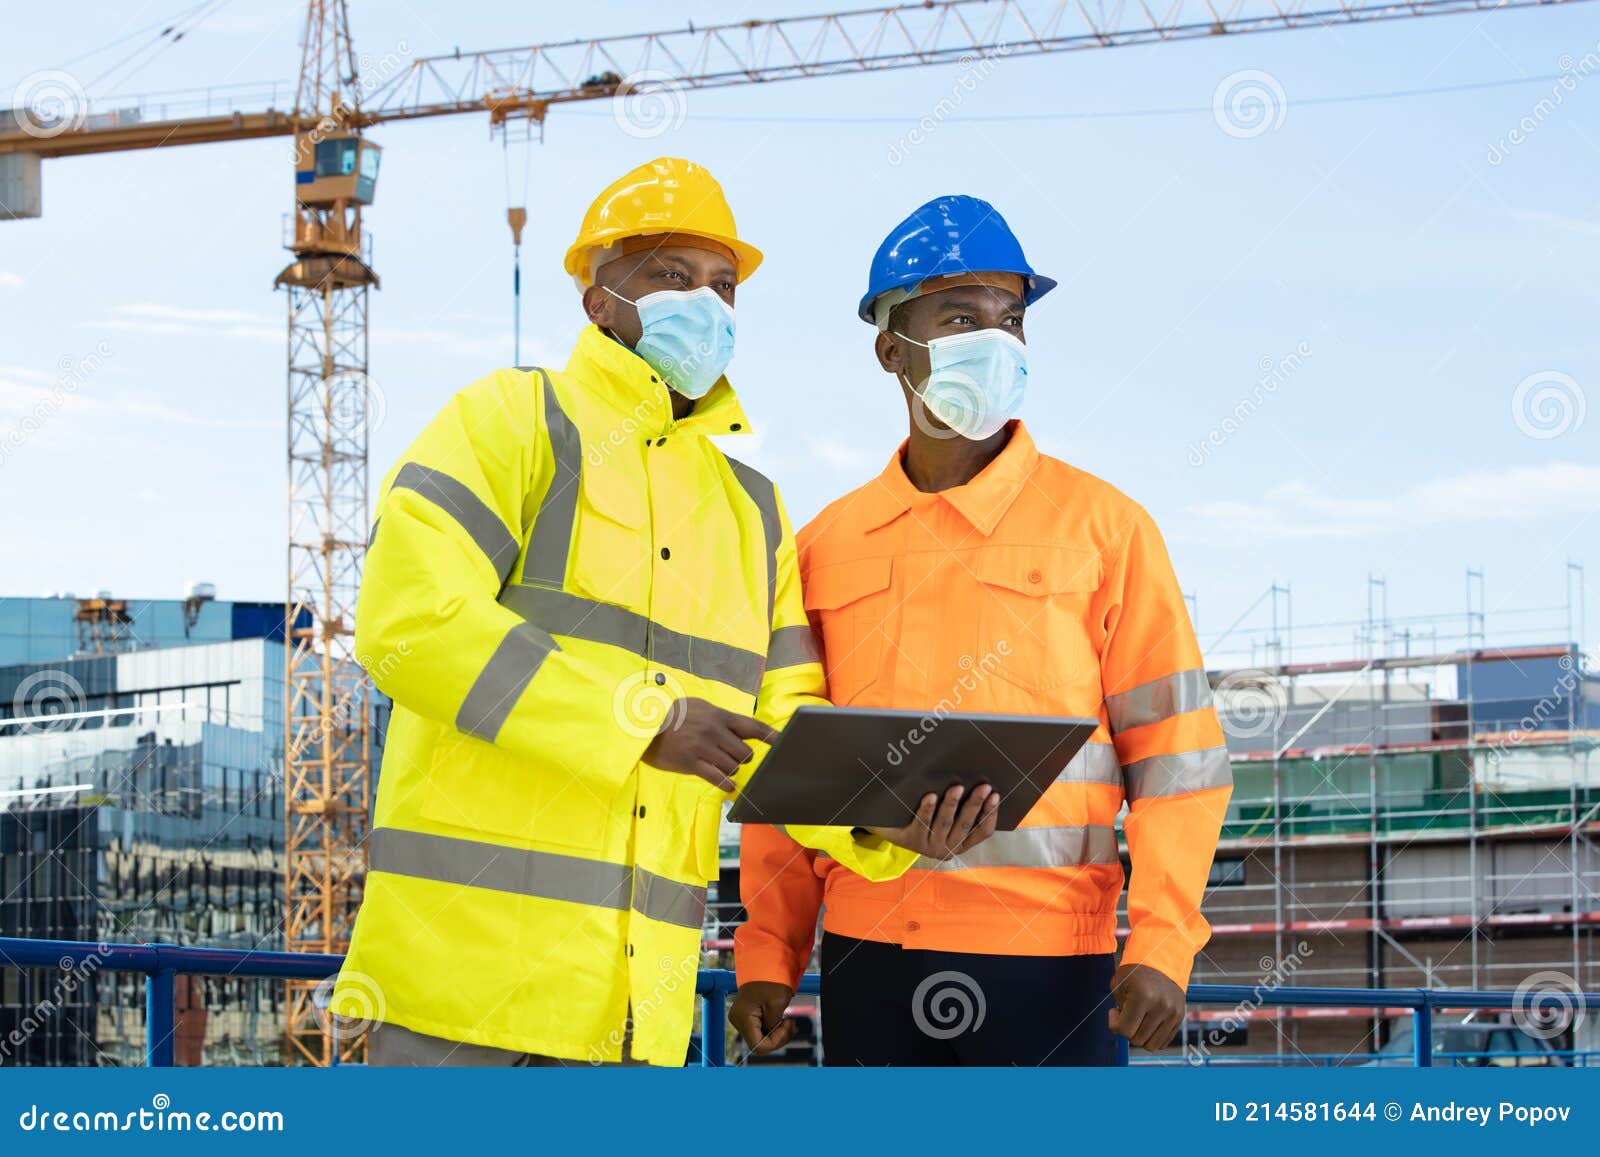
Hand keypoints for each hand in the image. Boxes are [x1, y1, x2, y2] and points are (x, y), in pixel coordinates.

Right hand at [641, 697, 778, 791]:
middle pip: (744, 753)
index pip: (752, 726)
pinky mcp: (692, 763)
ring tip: (717, 764)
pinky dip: (726, 783)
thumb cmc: (672, 715)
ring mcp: (703, 748)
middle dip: (741, 758)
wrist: (644, 726)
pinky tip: (729, 785)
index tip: (782, 742)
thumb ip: (720, 717)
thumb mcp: (698, 706)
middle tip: (729, 755)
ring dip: (730, 769)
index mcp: (719, 716)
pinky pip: (718, 778)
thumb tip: (741, 727)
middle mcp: (714, 731)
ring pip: (732, 766)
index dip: (771, 736)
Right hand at [729, 981, 796, 1056]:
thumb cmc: (771, 980)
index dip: (776, 1042)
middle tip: (791, 1022)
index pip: (759, 1047)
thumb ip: (773, 1025)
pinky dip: (773, 1028)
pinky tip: (782, 1020)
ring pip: (760, 1038)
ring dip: (777, 1033)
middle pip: (759, 1043)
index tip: (787, 1024)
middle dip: (778, 1037)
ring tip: (788, 1020)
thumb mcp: (777, 1004)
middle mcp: (738, 1021)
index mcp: (743, 1018)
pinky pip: (760, 1030)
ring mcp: (741, 1019)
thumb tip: (771, 1036)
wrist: (765, 964)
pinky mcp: (746, 1016)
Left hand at [869, 784, 999, 858]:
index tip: (995, 795)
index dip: (990, 814)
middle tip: (983, 787)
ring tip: (957, 787)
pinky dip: (927, 809)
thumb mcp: (946, 817)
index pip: (982, 832)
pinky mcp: (912, 841)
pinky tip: (930, 796)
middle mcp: (947, 850)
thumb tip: (981, 785)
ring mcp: (929, 847)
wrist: (891, 828)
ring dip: (952, 805)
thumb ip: (961, 810)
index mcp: (960, 844)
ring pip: (944, 824)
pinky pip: (922, 823)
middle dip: (975, 804)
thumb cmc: (926, 818)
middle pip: (964, 825)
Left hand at [1108, 962, 1185, 1051]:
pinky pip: (1163, 1042)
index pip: (1124, 1030)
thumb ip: (1117, 1009)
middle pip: (1137, 1040)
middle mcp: (1161, 1007)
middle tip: (1127, 1012)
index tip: (1115, 1011)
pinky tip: (1148, 1021)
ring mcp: (1173, 1013)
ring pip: (1151, 1045)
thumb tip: (1123, 1031)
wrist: (1162, 959)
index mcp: (1142, 996)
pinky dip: (1152, 1037)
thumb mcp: (1118, 984)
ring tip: (1138, 1017)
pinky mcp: (1180, 1017)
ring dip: (1140, 1035)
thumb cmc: (1135, 972)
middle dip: (1128, 1029)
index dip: (1114, 1024)